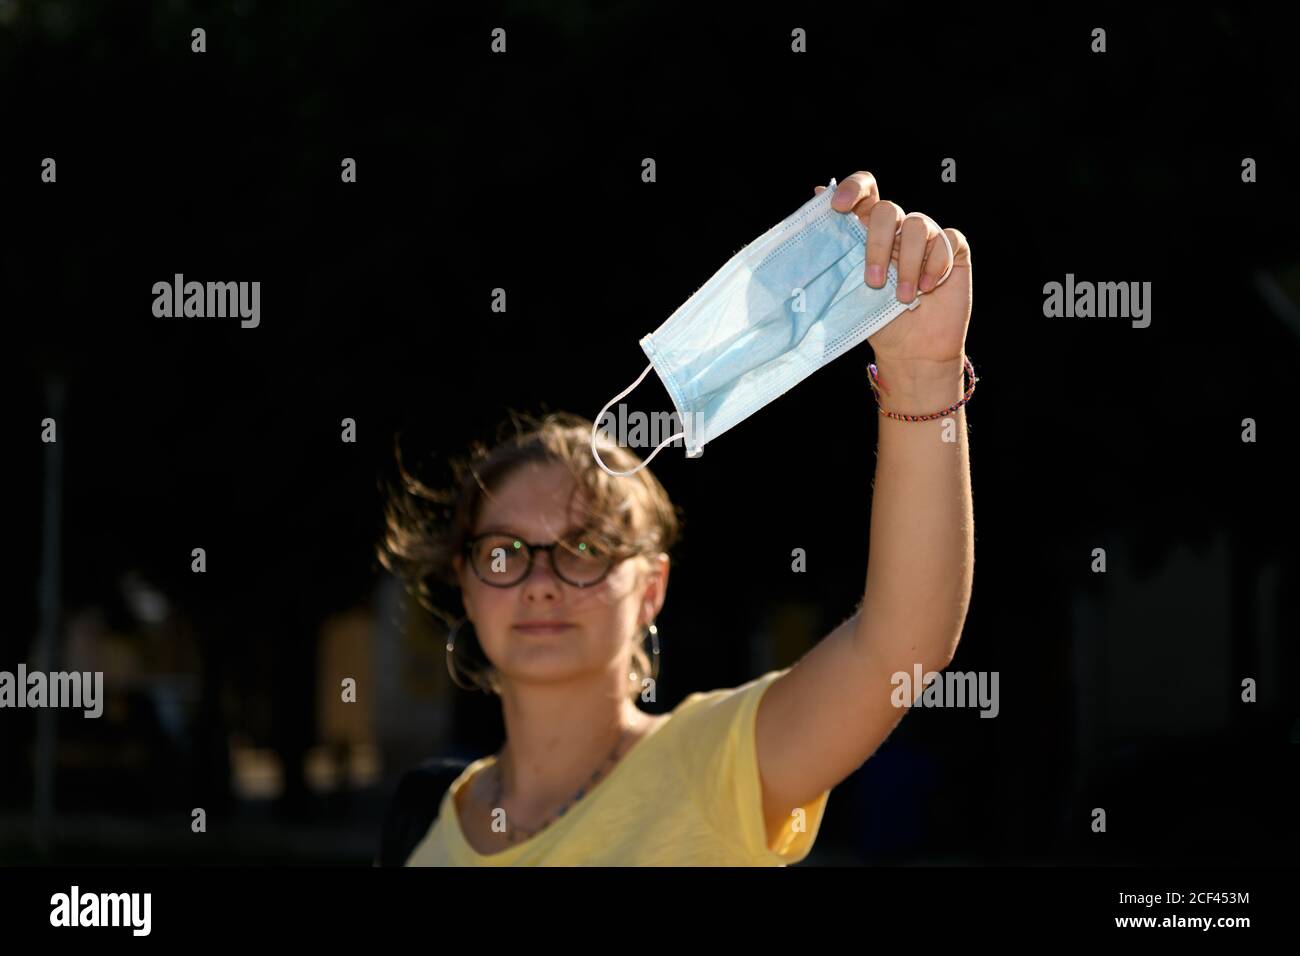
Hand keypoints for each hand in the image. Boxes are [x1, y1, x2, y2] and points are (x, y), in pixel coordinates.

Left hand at [815, 171, 971, 378]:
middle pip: (887, 209)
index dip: (854, 188)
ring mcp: (927, 237)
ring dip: (907, 265)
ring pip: (918, 225)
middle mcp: (899, 228)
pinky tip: (929, 288)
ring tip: (904, 298)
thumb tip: (816, 193)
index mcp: (870, 231)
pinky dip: (936, 265)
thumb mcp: (849, 289)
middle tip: (872, 281)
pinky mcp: (953, 250)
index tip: (839, 207)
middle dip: (876, 245)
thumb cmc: (878, 319)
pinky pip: (947, 241)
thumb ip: (835, 248)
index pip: (865, 190)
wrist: (913, 350)